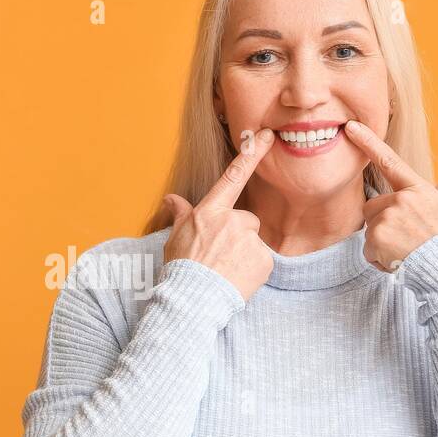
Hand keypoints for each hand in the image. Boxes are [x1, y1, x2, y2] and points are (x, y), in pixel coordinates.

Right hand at [162, 128, 275, 301]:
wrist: (194, 301)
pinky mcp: (264, 260)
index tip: (266, 136)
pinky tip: (237, 278)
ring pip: (253, 242)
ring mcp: (250, 240)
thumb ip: (180, 214)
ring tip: (225, 270)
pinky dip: (252, 269)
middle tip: (219, 256)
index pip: (233, 176)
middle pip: (245, 220)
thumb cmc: (182, 268)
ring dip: (243, 253)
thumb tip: (172, 199)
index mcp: (210, 212)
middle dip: (236, 235)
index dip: (251, 153)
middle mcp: (233, 221)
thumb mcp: (175, 237)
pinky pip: (261, 260)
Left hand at [342, 119, 437, 272]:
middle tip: (405, 238)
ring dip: (382, 245)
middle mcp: (400, 199)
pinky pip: (368, 252)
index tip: (351, 126)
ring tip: (405, 251)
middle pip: (372, 208)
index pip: (389, 161)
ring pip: (370, 232)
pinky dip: (380, 261)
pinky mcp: (377, 238)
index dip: (368, 141)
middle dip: (382, 224)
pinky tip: (399, 261)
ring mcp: (387, 218)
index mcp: (417, 189)